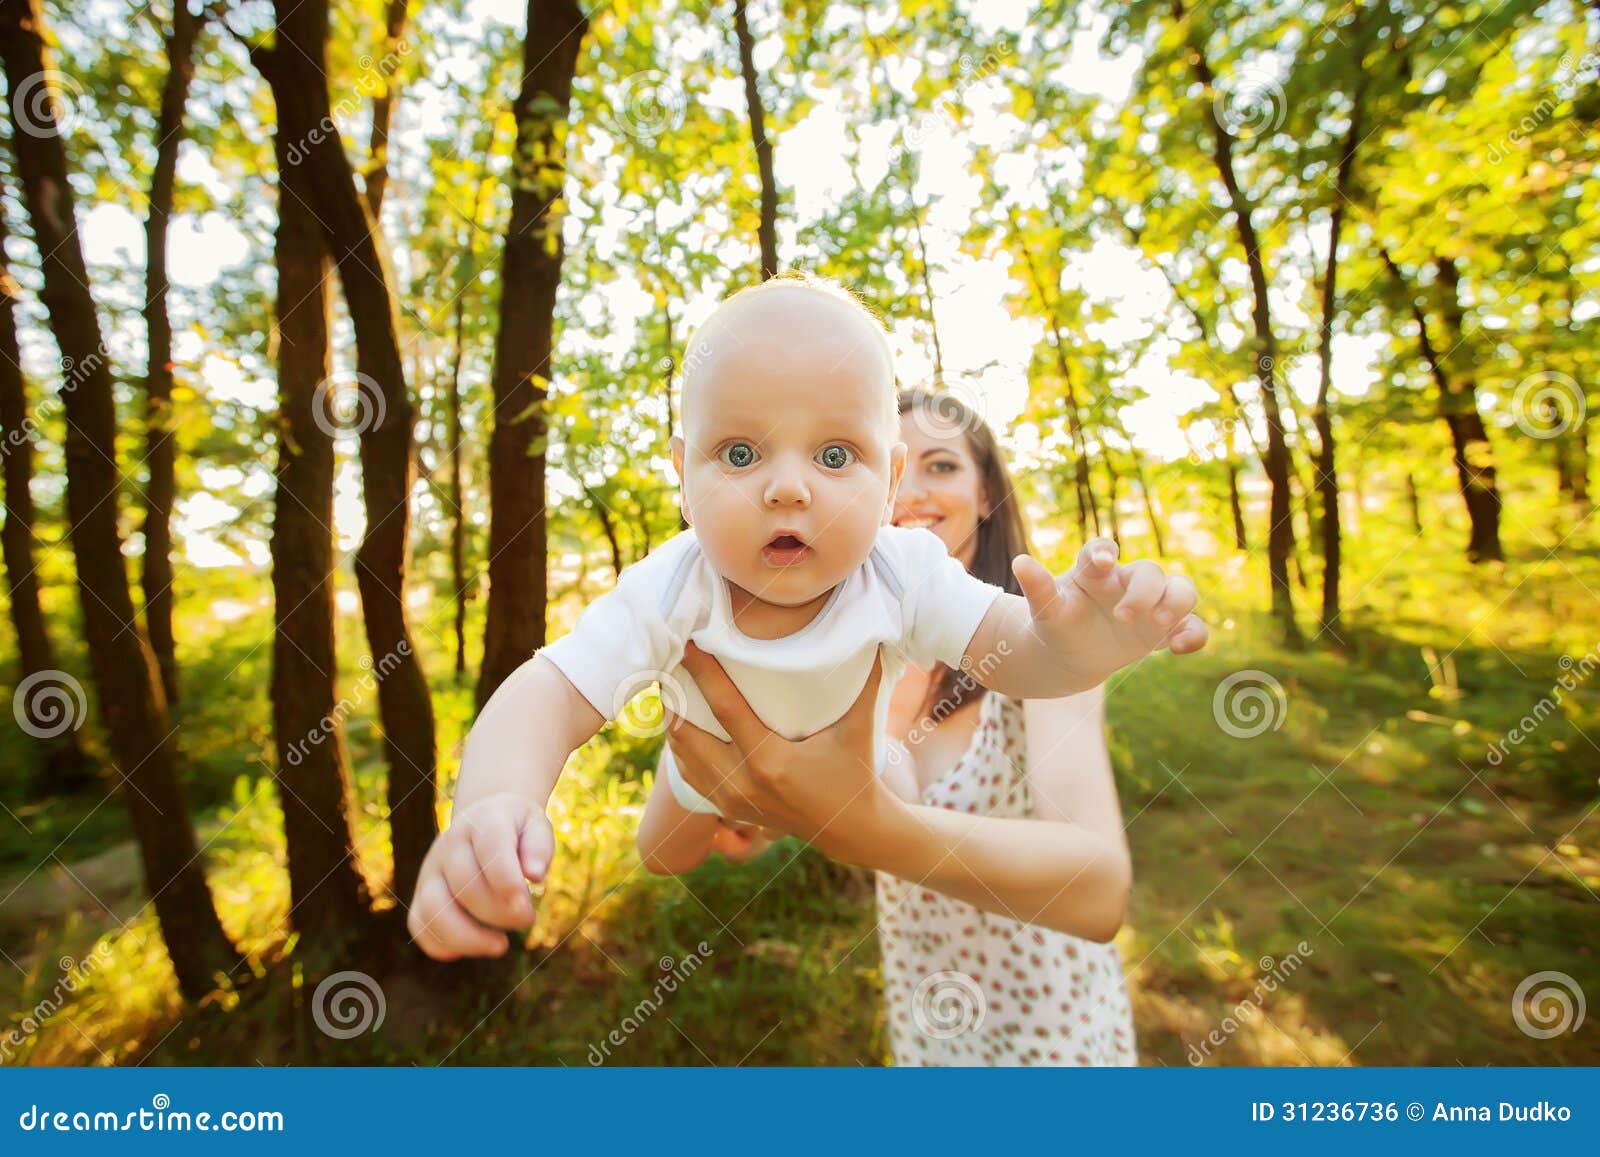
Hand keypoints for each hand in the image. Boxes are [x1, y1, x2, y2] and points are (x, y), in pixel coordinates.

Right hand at [406, 793, 551, 960]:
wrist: (481, 820)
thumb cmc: (516, 830)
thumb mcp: (536, 826)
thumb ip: (539, 847)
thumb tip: (535, 875)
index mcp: (482, 821)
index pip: (490, 848)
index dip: (507, 882)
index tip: (527, 910)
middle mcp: (449, 844)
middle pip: (465, 885)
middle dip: (499, 913)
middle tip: (527, 920)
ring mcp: (430, 869)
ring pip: (434, 908)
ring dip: (468, 936)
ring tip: (500, 946)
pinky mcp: (420, 894)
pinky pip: (419, 925)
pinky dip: (443, 945)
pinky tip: (475, 946)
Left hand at [664, 642, 894, 860]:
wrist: (850, 829)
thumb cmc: (855, 773)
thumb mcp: (861, 728)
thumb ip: (868, 681)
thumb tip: (876, 634)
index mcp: (772, 762)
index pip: (725, 709)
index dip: (703, 674)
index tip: (689, 645)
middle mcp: (744, 784)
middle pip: (688, 733)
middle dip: (673, 696)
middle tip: (668, 662)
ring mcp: (732, 800)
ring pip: (683, 754)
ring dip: (672, 720)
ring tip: (669, 686)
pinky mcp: (728, 808)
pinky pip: (689, 773)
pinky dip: (681, 746)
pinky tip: (680, 722)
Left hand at [1011, 536, 1207, 686]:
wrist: (1070, 654)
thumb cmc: (1057, 624)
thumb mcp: (1046, 609)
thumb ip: (1039, 587)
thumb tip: (1019, 561)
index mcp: (1094, 571)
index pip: (1102, 548)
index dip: (1104, 550)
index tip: (1102, 562)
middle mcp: (1126, 582)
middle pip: (1150, 571)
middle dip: (1143, 592)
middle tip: (1123, 616)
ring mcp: (1150, 604)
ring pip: (1181, 589)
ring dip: (1177, 603)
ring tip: (1160, 625)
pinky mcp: (1162, 630)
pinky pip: (1191, 625)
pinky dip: (1192, 634)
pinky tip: (1177, 648)